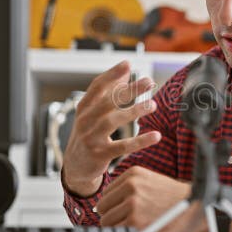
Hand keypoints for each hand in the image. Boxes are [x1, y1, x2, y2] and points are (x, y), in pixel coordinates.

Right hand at [62, 60, 160, 196]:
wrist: (76, 166)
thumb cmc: (88, 134)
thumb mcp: (93, 112)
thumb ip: (108, 92)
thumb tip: (126, 71)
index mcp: (84, 107)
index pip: (97, 86)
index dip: (111, 74)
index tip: (127, 64)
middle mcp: (85, 120)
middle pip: (107, 101)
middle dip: (129, 90)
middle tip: (149, 81)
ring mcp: (91, 138)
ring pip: (112, 121)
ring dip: (134, 111)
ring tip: (153, 105)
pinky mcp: (100, 154)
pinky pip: (122, 146)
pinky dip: (140, 141)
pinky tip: (156, 136)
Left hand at [96, 166, 207, 231]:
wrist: (196, 207)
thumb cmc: (175, 199)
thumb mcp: (150, 183)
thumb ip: (128, 190)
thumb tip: (102, 206)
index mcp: (134, 174)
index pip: (106, 193)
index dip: (114, 205)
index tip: (123, 210)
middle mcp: (131, 185)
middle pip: (102, 206)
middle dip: (112, 216)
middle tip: (129, 221)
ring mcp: (132, 202)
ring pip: (107, 220)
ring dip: (119, 226)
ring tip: (137, 225)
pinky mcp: (134, 219)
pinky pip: (116, 230)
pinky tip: (140, 230)